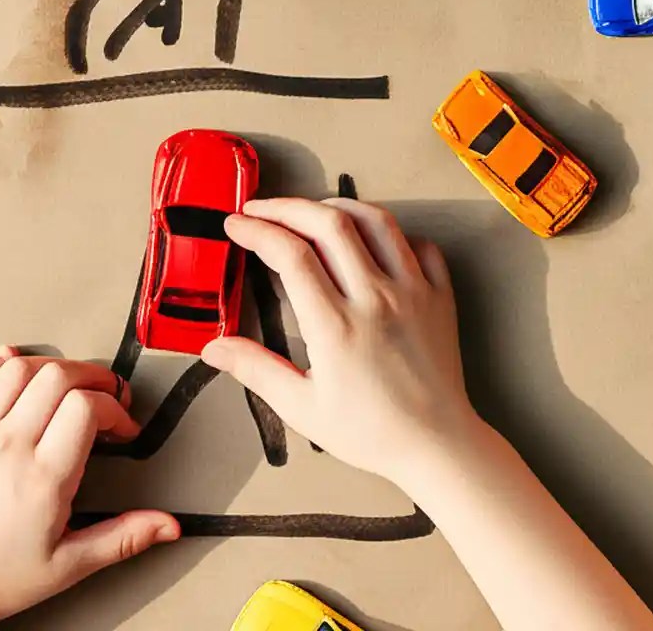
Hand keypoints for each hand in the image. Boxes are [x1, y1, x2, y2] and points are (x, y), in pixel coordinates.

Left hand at [0, 347, 179, 630]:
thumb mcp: (70, 564)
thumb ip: (123, 538)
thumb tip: (166, 525)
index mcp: (43, 478)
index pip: (87, 407)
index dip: (116, 407)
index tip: (122, 425)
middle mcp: (7, 447)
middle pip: (57, 376)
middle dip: (93, 377)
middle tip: (105, 395)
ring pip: (17, 368)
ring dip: (50, 366)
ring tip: (66, 383)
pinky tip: (14, 369)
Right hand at [202, 198, 482, 485]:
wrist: (438, 446)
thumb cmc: (370, 432)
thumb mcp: (301, 407)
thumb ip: (256, 369)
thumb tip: (212, 348)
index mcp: (335, 326)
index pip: (289, 254)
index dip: (257, 230)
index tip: (236, 225)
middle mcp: (375, 299)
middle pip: (328, 223)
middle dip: (286, 206)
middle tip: (260, 209)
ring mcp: (413, 293)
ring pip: (375, 220)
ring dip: (335, 205)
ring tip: (309, 211)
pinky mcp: (440, 297)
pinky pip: (418, 244)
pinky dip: (391, 232)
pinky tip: (369, 241)